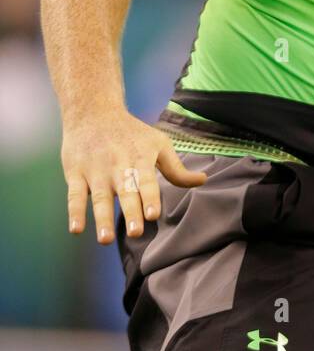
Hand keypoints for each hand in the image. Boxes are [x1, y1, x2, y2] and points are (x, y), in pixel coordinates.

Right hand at [62, 110, 207, 243]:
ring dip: (101, 218)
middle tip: (135, 232)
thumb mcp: (158, 144)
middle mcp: (118, 165)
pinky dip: (74, 211)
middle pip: (124, 191)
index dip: (149, 197)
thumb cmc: (131, 133)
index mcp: (140, 159)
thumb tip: (203, 180)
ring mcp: (95, 170)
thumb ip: (176, 168)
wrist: (93, 111)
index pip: (146, 180)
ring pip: (99, 196)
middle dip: (130, 211)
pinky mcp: (76, 172)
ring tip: (105, 239)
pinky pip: (74, 194)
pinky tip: (76, 229)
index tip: (152, 215)